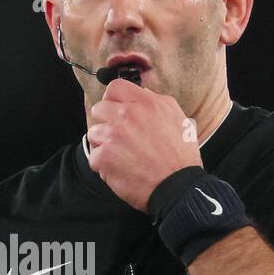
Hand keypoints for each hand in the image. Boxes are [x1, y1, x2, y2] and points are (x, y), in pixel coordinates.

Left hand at [86, 79, 202, 211]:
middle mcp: (128, 115)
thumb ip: (156, 102)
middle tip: (118, 136)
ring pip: (94, 132)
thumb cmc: (180, 156)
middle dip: (106, 122)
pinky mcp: (104, 157)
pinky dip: (103, 165)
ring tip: (120, 155)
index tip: (115, 109)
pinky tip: (119, 169)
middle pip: (99, 108)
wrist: (178, 186)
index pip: (115, 87)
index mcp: (147, 103)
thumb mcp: (178, 118)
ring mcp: (113, 136)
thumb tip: (142, 94)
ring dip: (103, 144)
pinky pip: (93, 156)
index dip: (112, 99)